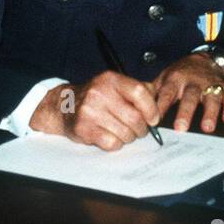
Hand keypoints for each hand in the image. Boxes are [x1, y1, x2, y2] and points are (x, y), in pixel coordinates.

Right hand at [29, 70, 158, 150]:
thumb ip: (139, 90)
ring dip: (129, 137)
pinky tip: (110, 136)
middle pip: (135, 118)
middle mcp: (99, 93)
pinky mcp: (84, 128)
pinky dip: (116, 144)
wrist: (65, 106)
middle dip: (141, 129)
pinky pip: (112, 143)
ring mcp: (90, 111)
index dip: (151, 109)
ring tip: (122, 132)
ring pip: (125, 133)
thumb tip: (159, 104)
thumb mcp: (115, 85)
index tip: (153, 119)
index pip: (139, 92)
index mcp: (111, 79)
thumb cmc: (97, 98)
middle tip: (138, 130)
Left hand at [154, 53, 223, 132]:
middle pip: (190, 97)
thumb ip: (152, 92)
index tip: (155, 120)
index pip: (167, 93)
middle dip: (185, 113)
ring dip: (210, 113)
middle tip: (181, 128)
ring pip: (211, 97)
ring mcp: (210, 84)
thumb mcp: (164, 78)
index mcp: (175, 79)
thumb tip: (136, 106)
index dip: (161, 105)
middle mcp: (193, 82)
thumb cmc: (181, 74)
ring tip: (207, 128)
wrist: (204, 58)